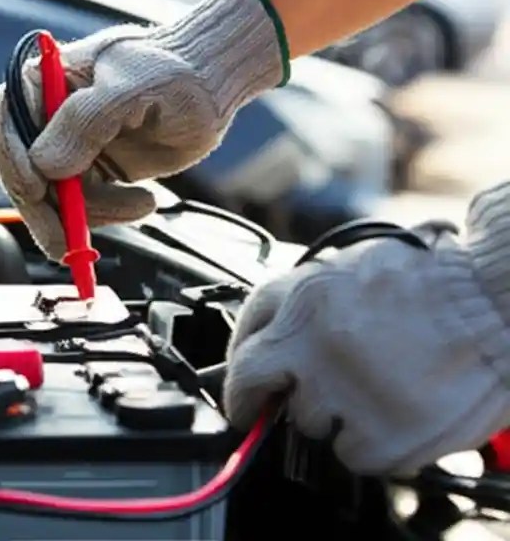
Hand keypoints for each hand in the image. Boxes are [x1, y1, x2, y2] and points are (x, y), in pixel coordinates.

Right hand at [0, 0, 285, 259]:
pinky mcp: (89, 172)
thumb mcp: (131, 87)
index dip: (11, 157)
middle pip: (22, 169)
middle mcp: (48, 115)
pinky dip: (106, 216)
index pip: (5, 120)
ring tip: (139, 205)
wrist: (211, 85)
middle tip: (66, 242)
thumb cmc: (174, 70)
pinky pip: (81, 208)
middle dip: (45, 209)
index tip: (36, 189)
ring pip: (52, 197)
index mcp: (46, 79)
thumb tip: (45, 166)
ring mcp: (68, 147)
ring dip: (88, 215)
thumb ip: (86, 122)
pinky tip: (142, 202)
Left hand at [224, 181, 509, 475]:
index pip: (244, 339)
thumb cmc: (440, 284)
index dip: (241, 368)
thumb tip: (279, 342)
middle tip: (261, 413)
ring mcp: (341, 391)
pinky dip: (372, 446)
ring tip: (377, 393)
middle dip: (256, 402)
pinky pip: (353, 455)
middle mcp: (311, 343)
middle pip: (251, 385)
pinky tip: (397, 418)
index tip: (245, 387)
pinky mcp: (378, 435)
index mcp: (303, 297)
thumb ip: (307, 303)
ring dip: (333, 417)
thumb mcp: (353, 269)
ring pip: (308, 422)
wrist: (501, 299)